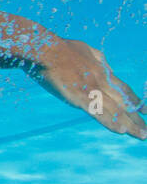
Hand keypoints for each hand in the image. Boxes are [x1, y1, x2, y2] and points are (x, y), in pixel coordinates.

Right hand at [29, 38, 145, 138]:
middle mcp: (102, 82)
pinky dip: (111, 121)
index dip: (135, 101)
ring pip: (116, 110)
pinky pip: (98, 112)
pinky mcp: (80, 96)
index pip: (124, 89)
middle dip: (137, 118)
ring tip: (141, 135)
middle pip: (124, 102)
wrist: (47, 49)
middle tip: (146, 130)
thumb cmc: (62, 47)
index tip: (145, 110)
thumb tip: (104, 63)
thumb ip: (97, 58)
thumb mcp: (87, 49)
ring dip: (130, 124)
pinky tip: (121, 131)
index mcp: (103, 71)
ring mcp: (92, 89)